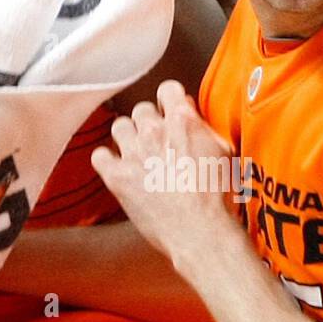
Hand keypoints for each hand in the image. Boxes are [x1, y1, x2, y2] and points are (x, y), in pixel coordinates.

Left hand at [90, 80, 235, 265]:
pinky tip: (118, 168)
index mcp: (182, 121)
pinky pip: (100, 155)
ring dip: (128, 138)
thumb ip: (203, 127)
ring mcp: (133, 152)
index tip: (170, 112)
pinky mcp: (117, 175)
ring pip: (119, 127)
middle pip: (141, 110)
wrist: (201, 231)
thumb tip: (190, 113)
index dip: (169, 101)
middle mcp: (155, 131)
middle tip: (158, 143)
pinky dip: (107, 161)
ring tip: (139, 155)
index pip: (167, 89)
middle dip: (149, 124)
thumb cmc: (217, 197)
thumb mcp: (222, 152)